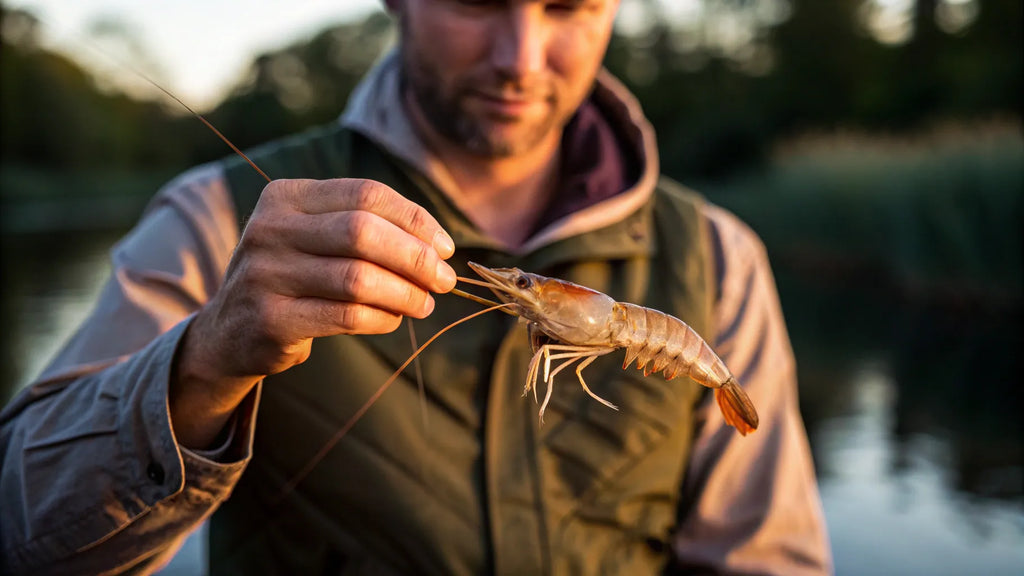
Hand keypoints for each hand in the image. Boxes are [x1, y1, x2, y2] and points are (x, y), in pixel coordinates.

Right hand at [170, 178, 455, 446]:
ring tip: (425, 303)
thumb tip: (438, 247)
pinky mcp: (271, 320)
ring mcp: (265, 275)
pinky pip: (346, 317)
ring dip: (405, 293)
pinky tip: (395, 319)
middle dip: (415, 257)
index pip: (365, 194)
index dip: (414, 219)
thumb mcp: (313, 237)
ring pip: (358, 279)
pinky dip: (382, 318)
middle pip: (363, 233)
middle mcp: (269, 229)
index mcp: (284, 196)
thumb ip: (365, 229)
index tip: (445, 246)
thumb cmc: (291, 277)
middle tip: (444, 279)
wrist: (228, 331)